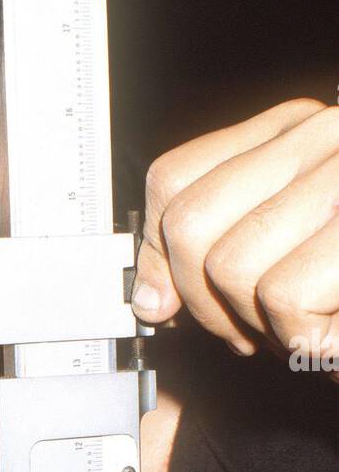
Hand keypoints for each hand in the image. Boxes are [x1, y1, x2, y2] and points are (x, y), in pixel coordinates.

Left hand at [131, 99, 338, 379]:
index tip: (176, 297)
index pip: (175, 178)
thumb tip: (150, 297)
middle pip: (190, 223)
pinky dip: (301, 340)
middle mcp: (328, 136)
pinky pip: (282, 298)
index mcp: (298, 131)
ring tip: (306, 324)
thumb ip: (207, 257)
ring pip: (230, 267)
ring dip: (260, 325)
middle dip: (205, 300)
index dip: (158, 253)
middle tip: (250, 326)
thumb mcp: (279, 260)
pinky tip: (333, 332)